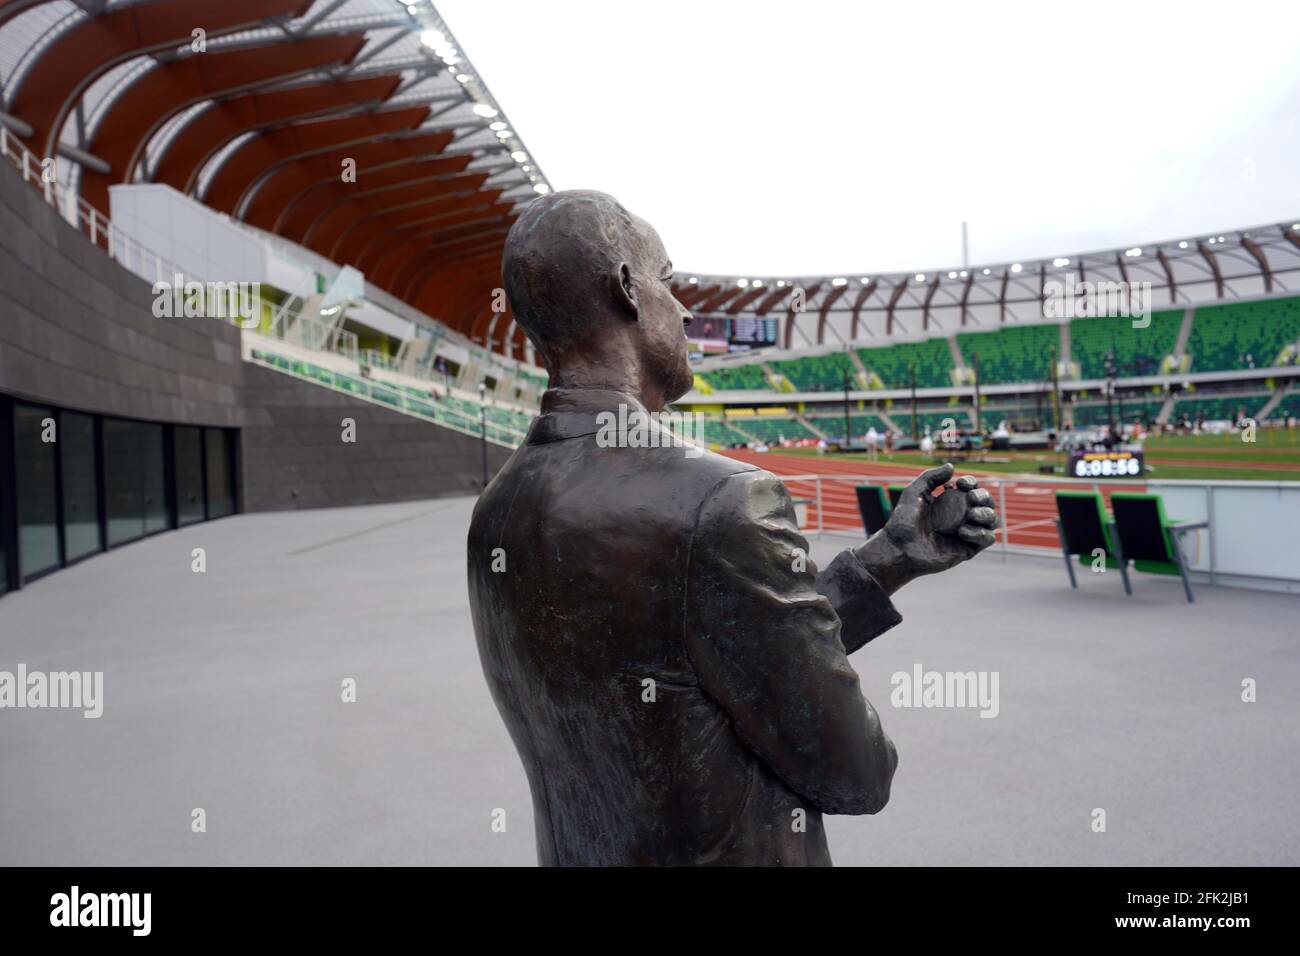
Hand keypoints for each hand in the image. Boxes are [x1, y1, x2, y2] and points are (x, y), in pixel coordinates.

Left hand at [854, 463, 998, 593]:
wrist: (900, 548)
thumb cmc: (903, 521)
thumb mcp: (914, 492)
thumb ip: (931, 476)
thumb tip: (951, 466)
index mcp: (949, 502)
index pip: (971, 488)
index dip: (972, 482)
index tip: (960, 484)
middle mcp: (960, 516)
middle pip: (986, 502)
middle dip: (983, 496)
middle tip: (970, 497)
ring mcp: (966, 533)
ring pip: (991, 519)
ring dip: (986, 513)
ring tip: (970, 515)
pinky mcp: (968, 549)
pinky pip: (988, 539)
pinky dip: (981, 532)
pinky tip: (962, 532)